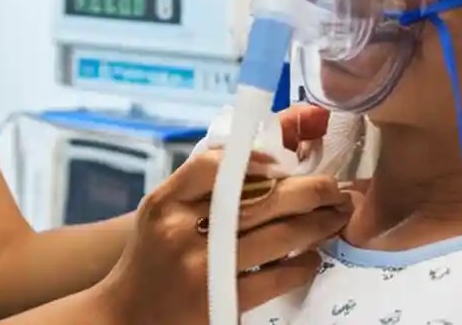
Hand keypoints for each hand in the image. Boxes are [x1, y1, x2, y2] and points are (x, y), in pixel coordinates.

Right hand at [95, 149, 353, 323]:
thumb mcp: (162, 211)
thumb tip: (264, 154)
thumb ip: (202, 182)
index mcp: (166, 202)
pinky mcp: (221, 303)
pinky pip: (276, 278)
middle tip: (334, 189)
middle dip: (309, 190)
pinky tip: (312, 259)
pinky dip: (302, 266)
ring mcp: (203, 269)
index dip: (258, 157)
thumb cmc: (154, 255)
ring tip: (334, 218)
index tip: (287, 161)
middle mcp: (181, 231)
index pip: (214, 164)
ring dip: (316, 226)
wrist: (127, 315)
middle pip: (260, 199)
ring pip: (277, 237)